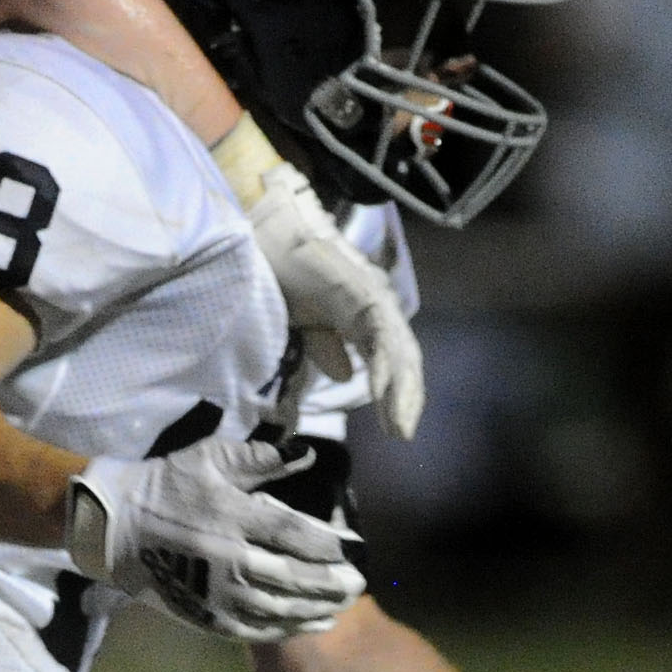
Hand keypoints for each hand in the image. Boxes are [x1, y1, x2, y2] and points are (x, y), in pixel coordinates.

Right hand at [66, 431, 364, 641]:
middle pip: (294, 577)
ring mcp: (215, 592)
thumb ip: (262, 457)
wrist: (113, 527)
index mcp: (233, 516)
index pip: (295, 535)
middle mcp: (228, 558)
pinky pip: (254, 629)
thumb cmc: (165, 485)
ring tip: (340, 606)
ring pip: (279, 607)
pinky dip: (286, 629)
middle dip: (332, 583)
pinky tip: (308, 625)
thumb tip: (307, 454)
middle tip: (358, 584)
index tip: (353, 549)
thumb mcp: (210, 458)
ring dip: (315, 609)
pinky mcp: (204, 615)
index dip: (329, 545)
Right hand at [215, 126, 426, 439]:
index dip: (396, 392)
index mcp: (364, 313)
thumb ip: (324, 347)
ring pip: (398, 350)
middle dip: (406, 397)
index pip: (390, 358)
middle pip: (403, 356)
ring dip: (400, 390)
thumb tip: (347, 376)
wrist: (265, 237)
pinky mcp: (361, 293)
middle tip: (403, 434)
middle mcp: (376, 304)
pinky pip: (379, 336)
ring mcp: (372, 296)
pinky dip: (382, 367)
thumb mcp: (301, 323)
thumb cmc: (280, 274)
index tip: (396, 428)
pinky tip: (380, 395)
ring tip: (400, 425)